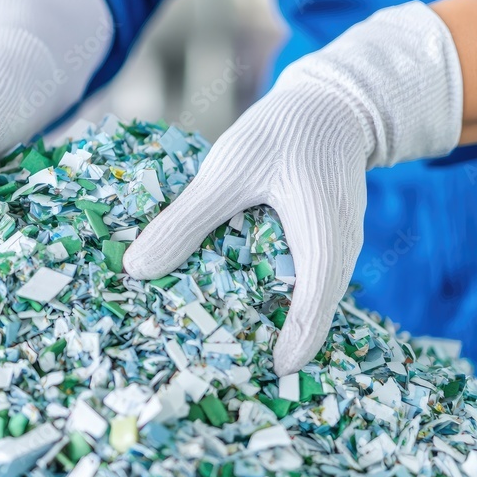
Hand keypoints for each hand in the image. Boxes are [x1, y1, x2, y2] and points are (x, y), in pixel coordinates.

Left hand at [124, 1, 463, 375]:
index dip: (290, 347)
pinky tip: (238, 294)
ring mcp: (338, 249)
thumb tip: (137, 270)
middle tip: (227, 365)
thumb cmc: (282, 132)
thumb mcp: (226, 171)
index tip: (261, 373)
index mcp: (323, 239)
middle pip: (313, 314)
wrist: (329, 103)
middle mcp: (339, 253)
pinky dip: (277, 292)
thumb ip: (185, 220)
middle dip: (277, 341)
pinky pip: (306, 279)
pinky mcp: (326, 241)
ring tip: (226, 339)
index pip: (314, 311)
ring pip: (311, 298)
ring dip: (275, 318)